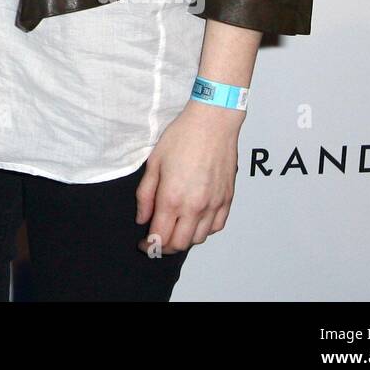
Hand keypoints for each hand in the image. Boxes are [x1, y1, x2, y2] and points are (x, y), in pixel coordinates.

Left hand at [134, 101, 241, 254]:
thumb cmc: (182, 137)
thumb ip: (145, 194)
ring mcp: (213, 205)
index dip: (149, 245)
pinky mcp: (227, 200)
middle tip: (157, 238)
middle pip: (180, 244)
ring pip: (199, 239)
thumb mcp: (154, 162)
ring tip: (175, 227)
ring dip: (185, 239)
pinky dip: (204, 230)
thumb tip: (142, 218)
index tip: (144, 243)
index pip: (160, 237)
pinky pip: (216, 227)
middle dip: (165, 246)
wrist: (212, 123)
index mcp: (172, 198)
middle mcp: (195, 207)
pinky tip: (195, 220)